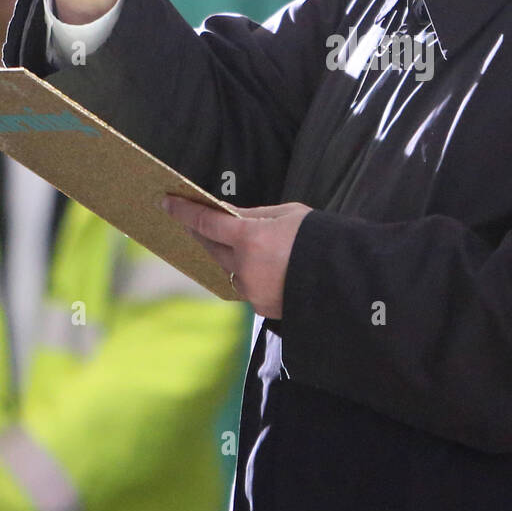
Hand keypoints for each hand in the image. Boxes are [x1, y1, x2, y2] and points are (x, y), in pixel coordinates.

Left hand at [162, 197, 312, 318]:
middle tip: (193, 221)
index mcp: (250, 239)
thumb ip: (254, 216)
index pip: (206, 223)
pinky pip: (246, 286)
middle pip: (211, 248)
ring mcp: (252, 291)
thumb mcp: (288, 215)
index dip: (184, 211)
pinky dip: (248, 274)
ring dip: (226, 255)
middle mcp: (245, 268)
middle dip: (202, 234)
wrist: (346, 278)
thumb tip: (230, 215)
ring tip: (229, 243)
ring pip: (228, 270)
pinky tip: (259, 265)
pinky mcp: (261, 308)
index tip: (166, 202)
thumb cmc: (320, 238)